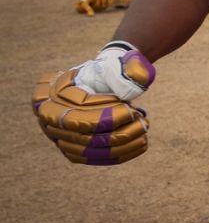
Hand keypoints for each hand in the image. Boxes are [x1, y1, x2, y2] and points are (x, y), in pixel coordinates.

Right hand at [32, 43, 155, 164]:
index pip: (77, 115)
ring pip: (91, 150)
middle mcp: (50, 120)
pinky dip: (120, 154)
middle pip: (85, 136)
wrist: (98, 81)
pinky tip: (141, 145)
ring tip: (144, 131)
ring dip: (122, 145)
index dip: (105, 117)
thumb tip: (141, 79)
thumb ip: (127, 69)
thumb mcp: (115, 65)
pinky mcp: (73, 151)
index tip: (131, 110)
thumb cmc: (106, 72)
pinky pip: (96, 158)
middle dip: (119, 132)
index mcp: (54, 96)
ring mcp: (60, 138)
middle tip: (143, 123)